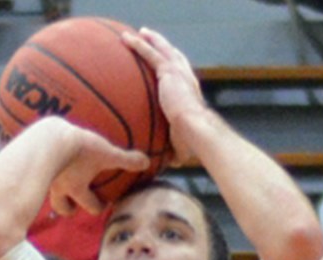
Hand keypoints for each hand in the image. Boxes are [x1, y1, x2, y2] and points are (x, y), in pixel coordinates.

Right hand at [44, 119, 149, 214]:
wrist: (48, 138)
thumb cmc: (79, 148)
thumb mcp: (106, 153)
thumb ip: (125, 159)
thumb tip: (147, 162)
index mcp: (77, 188)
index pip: (90, 205)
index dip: (98, 206)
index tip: (103, 203)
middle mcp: (60, 188)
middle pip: (62, 208)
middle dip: (69, 209)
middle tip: (75, 206)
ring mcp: (46, 178)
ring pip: (48, 193)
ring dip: (56, 192)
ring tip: (60, 186)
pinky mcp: (34, 164)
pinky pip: (39, 172)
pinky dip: (44, 170)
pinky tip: (47, 162)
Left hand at [121, 28, 205, 166]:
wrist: (196, 130)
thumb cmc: (192, 141)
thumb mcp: (179, 145)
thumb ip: (172, 150)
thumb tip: (167, 165)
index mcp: (189, 93)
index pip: (182, 76)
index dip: (175, 68)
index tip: (167, 65)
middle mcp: (186, 79)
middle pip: (174, 57)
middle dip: (164, 47)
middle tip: (153, 39)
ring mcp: (179, 73)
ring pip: (163, 50)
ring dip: (152, 40)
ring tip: (141, 33)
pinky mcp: (170, 72)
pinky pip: (151, 54)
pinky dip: (139, 45)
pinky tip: (126, 39)